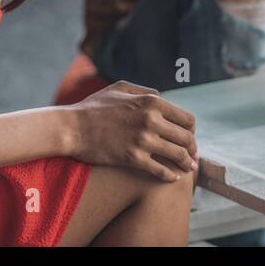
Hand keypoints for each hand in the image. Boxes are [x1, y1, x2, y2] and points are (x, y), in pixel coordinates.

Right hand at [64, 81, 197, 182]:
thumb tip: (164, 98)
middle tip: (193, 156)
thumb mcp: (121, 88)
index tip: (189, 138)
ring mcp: (143, 140)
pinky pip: (160, 170)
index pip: (186, 119)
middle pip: (186, 138)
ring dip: (186, 164)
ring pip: (177, 155)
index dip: (192, 130)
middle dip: (192, 149)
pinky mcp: (133, 158)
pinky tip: (173, 177)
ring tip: (188, 169)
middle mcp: (151, 119)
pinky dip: (170, 175)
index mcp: (152, 101)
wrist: (72, 127)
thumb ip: (146, 91)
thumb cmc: (94, 106)